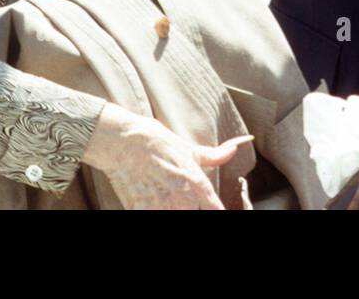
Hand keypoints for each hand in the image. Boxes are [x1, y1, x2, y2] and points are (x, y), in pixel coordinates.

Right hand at [83, 103, 251, 208]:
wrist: (123, 142)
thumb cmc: (156, 142)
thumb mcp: (188, 148)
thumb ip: (213, 155)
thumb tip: (235, 148)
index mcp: (197, 184)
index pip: (216, 210)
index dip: (216, 211)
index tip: (213, 209)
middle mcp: (182, 200)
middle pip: (196, 214)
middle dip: (193, 208)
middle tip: (183, 199)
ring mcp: (162, 208)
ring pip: (178, 215)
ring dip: (175, 209)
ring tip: (168, 199)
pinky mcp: (143, 211)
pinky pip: (156, 216)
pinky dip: (157, 209)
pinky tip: (155, 202)